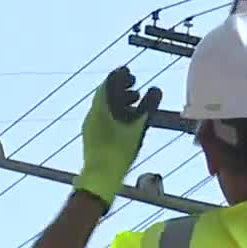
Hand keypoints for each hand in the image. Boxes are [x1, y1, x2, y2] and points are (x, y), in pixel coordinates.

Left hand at [72, 67, 162, 209]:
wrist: (100, 175)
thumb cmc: (120, 149)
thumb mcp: (139, 125)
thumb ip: (148, 105)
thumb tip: (156, 88)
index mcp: (102, 105)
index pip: (109, 82)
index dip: (121, 75)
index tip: (131, 72)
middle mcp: (93, 112)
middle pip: (106, 93)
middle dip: (121, 88)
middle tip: (135, 88)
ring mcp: (90, 125)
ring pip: (104, 106)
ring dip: (118, 102)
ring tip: (134, 105)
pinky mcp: (90, 136)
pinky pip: (102, 117)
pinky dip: (113, 113)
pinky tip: (124, 123)